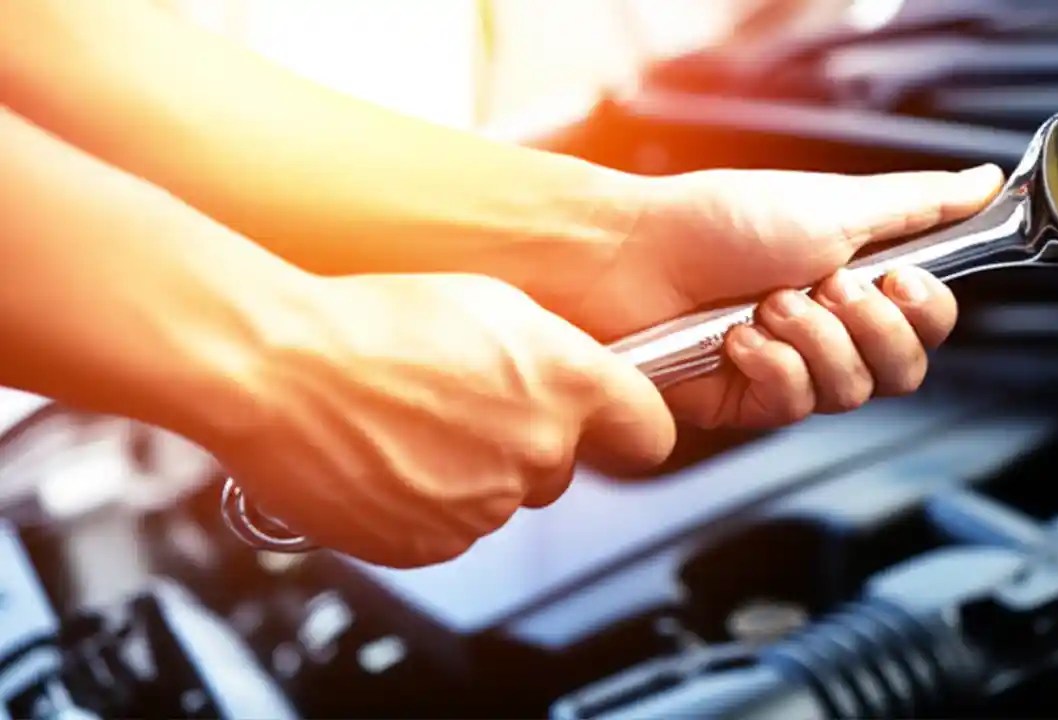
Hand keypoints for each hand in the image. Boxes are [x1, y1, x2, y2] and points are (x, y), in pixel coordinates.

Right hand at [201, 274, 674, 566]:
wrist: (279, 369)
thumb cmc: (372, 320)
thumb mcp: (491, 305)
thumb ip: (554, 354)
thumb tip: (576, 382)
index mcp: (566, 383)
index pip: (651, 432)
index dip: (632, 429)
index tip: (621, 428)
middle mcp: (538, 452)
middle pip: (563, 466)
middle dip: (529, 443)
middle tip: (467, 405)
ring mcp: (486, 507)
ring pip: (503, 499)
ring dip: (473, 473)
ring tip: (412, 425)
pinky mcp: (432, 545)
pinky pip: (450, 530)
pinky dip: (427, 504)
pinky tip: (390, 458)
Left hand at [556, 165, 1004, 428]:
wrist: (632, 257)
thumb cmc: (719, 221)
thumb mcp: (835, 203)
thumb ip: (919, 204)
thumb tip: (986, 184)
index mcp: (855, 277)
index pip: (929, 322)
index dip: (924, 310)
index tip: (898, 277)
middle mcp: (829, 327)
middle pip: (903, 370)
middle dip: (868, 327)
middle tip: (825, 286)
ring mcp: (789, 367)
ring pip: (852, 393)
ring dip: (813, 340)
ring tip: (767, 304)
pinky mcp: (748, 401)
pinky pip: (795, 407)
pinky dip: (770, 366)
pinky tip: (736, 340)